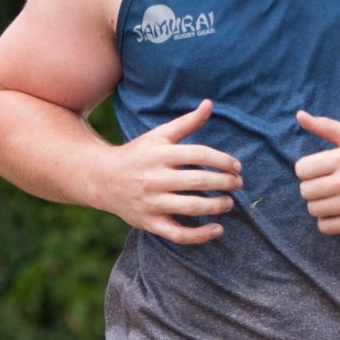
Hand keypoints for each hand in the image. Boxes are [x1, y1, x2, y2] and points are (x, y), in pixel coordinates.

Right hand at [90, 99, 240, 244]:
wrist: (101, 179)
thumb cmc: (137, 155)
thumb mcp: (159, 135)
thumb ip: (186, 122)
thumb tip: (209, 104)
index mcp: (160, 154)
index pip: (199, 154)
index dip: (223, 160)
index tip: (236, 166)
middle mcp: (156, 178)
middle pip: (198, 181)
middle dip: (225, 183)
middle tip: (238, 184)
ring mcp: (152, 202)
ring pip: (191, 207)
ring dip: (216, 206)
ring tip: (229, 203)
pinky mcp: (150, 222)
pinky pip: (178, 234)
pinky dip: (200, 236)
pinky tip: (218, 229)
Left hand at [293, 110, 339, 234]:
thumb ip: (324, 126)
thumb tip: (299, 115)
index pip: (302, 169)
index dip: (307, 169)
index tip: (319, 170)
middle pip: (305, 191)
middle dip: (312, 187)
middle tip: (326, 185)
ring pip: (314, 209)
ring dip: (319, 204)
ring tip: (333, 198)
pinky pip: (326, 226)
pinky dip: (327, 220)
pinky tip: (338, 211)